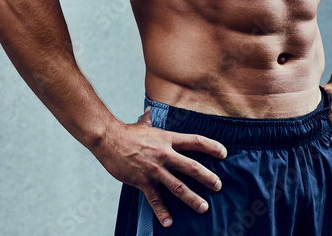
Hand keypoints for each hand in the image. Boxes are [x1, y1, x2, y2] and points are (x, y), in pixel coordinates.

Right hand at [94, 107, 227, 227]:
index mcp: (167, 139)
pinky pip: (155, 199)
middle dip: (208, 177)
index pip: (195, 141)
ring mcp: (154, 169)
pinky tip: (169, 222)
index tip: (224, 153)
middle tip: (218, 186)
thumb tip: (150, 109)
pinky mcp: (142, 181)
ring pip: (177, 186)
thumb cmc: (126, 132)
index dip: (211, 146)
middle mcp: (164, 154)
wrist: (108, 139)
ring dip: (192, 198)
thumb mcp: (143, 124)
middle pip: (192, 167)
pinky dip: (162, 212)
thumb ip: (150, 118)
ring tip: (203, 207)